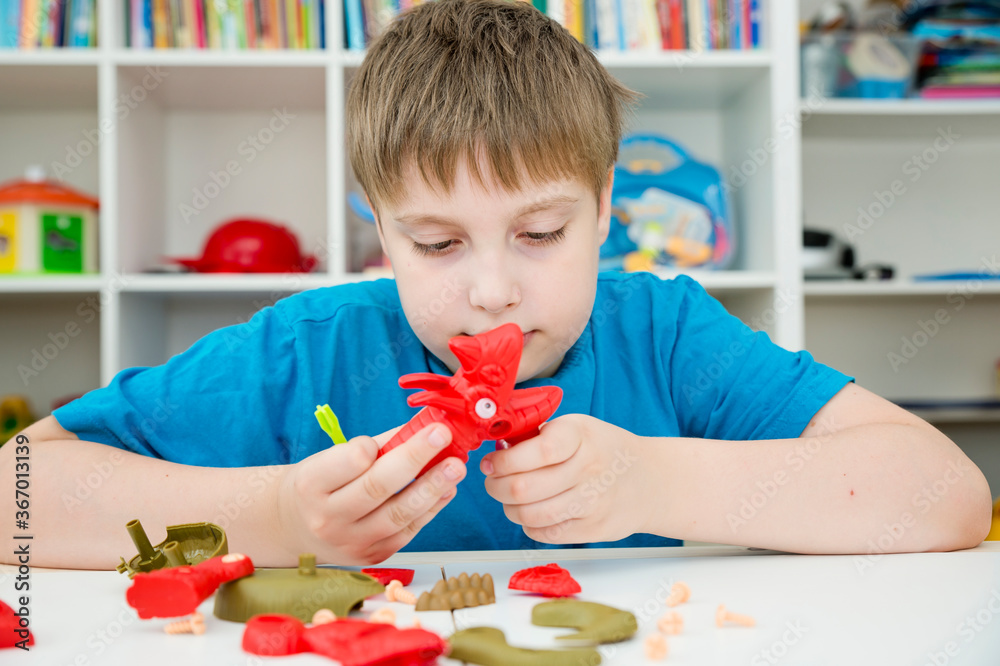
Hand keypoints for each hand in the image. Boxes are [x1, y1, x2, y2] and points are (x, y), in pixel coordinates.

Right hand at [277, 423, 466, 563]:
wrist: (296, 528)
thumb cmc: (319, 485)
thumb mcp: (331, 458)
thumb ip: (377, 444)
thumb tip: (422, 426)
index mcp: (310, 485)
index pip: (350, 461)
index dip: (377, 444)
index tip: (401, 430)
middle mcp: (327, 518)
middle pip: (378, 487)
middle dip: (416, 457)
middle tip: (443, 435)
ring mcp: (350, 542)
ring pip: (398, 514)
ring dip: (433, 488)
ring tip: (456, 466)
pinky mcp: (372, 556)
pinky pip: (407, 531)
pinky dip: (430, 509)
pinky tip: (447, 490)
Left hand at [481, 414, 648, 543]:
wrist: (648, 480)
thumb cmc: (603, 450)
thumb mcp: (577, 428)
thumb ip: (539, 436)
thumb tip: (497, 451)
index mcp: (581, 436)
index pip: (537, 451)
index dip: (505, 460)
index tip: (492, 462)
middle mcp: (590, 469)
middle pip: (524, 488)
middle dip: (496, 486)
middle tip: (493, 481)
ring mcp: (593, 503)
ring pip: (530, 515)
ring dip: (509, 508)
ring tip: (509, 498)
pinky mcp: (592, 530)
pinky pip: (545, 534)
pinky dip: (528, 525)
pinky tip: (531, 512)